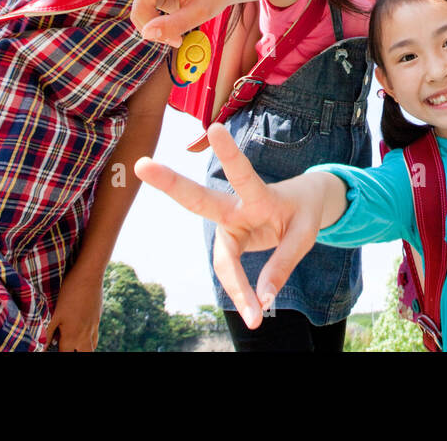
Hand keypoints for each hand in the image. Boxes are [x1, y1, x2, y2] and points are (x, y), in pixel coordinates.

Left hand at [45, 267, 102, 351]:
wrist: (89, 274)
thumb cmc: (69, 293)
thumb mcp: (54, 314)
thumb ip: (47, 334)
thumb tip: (40, 349)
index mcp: (72, 336)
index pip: (66, 355)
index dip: (57, 354)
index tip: (53, 350)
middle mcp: (85, 334)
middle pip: (84, 354)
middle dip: (75, 354)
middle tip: (65, 348)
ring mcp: (94, 326)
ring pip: (92, 347)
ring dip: (83, 350)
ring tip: (74, 347)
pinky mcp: (98, 317)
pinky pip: (96, 335)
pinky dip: (90, 340)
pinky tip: (82, 333)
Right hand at [134, 125, 328, 329]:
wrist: (304, 205)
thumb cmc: (303, 212)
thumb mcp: (305, 233)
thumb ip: (283, 262)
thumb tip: (263, 299)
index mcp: (260, 193)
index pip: (242, 173)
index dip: (228, 153)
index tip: (215, 127)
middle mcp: (237, 207)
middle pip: (199, 199)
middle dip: (170, 183)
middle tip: (142, 164)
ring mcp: (231, 226)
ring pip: (222, 258)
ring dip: (236, 287)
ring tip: (254, 318)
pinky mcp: (231, 242)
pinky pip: (232, 272)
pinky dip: (244, 293)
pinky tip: (255, 313)